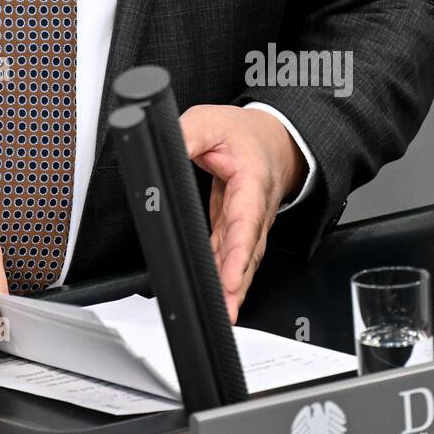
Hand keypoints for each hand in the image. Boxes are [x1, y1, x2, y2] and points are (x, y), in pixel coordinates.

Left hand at [180, 105, 305, 324]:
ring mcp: (249, 223)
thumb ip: (187, 135)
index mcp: (253, 181)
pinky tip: (215, 292)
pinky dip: (225, 276)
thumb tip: (162, 151)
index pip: (247, 221)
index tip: (231, 277)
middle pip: (248, 251)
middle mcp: (256, 208)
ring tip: (221, 310)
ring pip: (242, 259)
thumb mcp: (209, 122)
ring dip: (232, 287)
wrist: (270, 139)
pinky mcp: (236, 229)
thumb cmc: (243, 134)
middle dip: (237, 282)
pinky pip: (232, 256)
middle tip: (225, 309)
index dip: (239, 251)